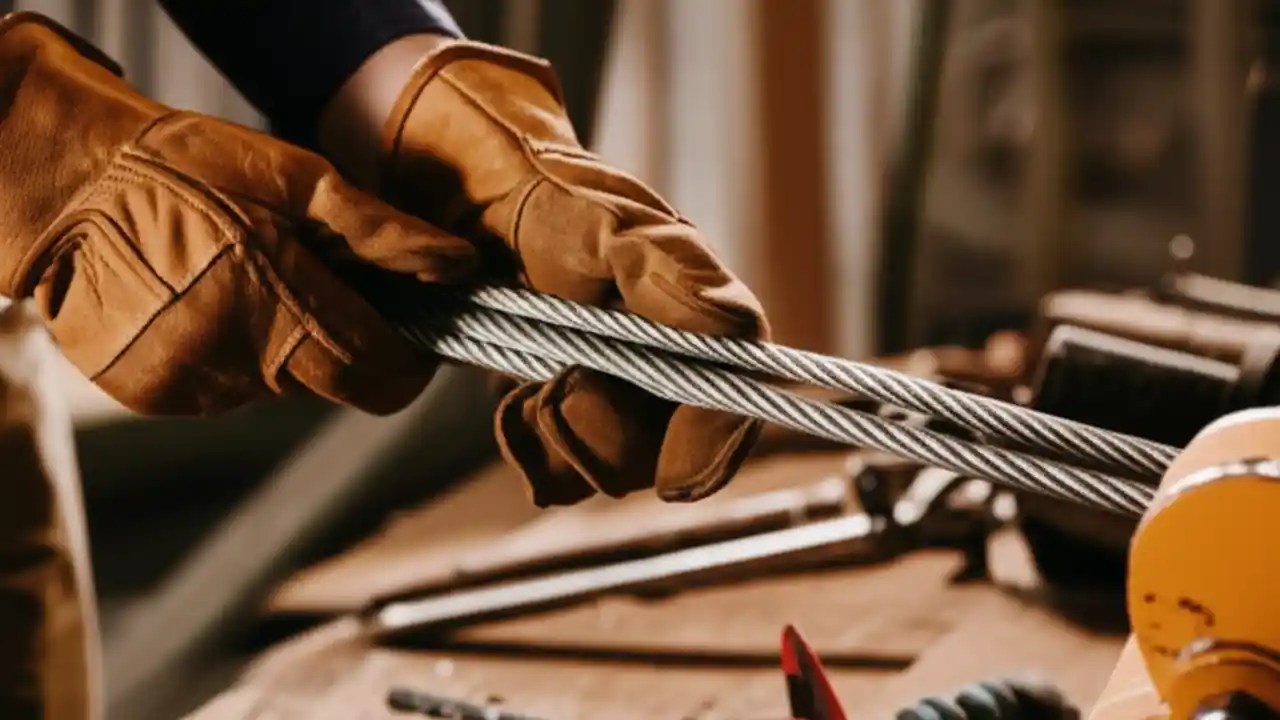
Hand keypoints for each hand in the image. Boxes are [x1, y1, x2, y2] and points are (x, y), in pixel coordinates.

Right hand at [0, 13, 474, 414]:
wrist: (67, 186)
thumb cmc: (188, 167)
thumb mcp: (297, 180)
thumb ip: (382, 234)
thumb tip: (460, 268)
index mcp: (282, 309)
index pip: (383, 378)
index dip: (411, 361)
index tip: (415, 331)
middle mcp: (240, 367)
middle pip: (337, 383)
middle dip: (348, 343)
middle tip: (322, 282)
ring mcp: (193, 388)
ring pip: (280, 387)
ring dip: (285, 346)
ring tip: (251, 279)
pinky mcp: (155, 398)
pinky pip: (225, 389)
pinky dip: (233, 354)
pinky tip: (207, 300)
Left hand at [348, 39, 768, 504]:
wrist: (468, 193)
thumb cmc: (540, 192)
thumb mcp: (593, 215)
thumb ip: (662, 266)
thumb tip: (731, 327)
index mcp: (695, 310)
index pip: (733, 393)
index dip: (713, 443)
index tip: (673, 479)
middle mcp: (666, 357)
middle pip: (671, 451)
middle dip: (610, 439)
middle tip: (555, 393)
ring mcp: (616, 387)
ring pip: (615, 468)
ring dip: (565, 443)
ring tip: (526, 393)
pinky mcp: (565, 407)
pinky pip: (561, 471)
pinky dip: (532, 448)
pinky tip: (510, 406)